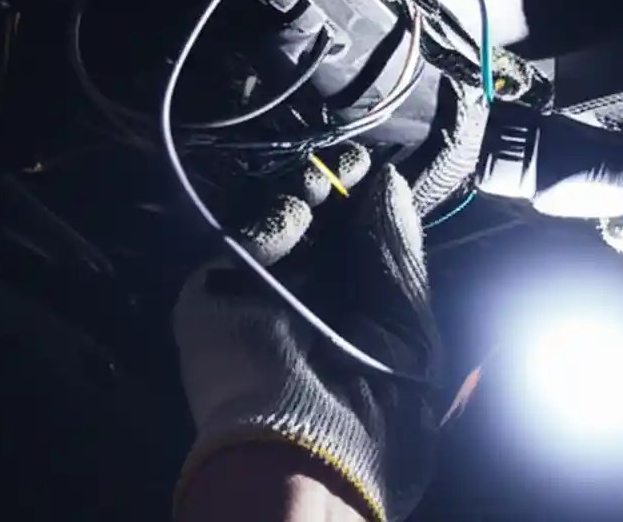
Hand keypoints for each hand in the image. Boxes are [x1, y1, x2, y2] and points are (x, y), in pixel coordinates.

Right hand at [173, 148, 439, 521]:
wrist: (309, 460)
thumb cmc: (374, 413)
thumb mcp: (407, 332)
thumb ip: (397, 256)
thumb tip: (390, 184)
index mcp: (350, 317)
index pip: (355, 245)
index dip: (368, 206)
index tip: (381, 172)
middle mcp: (303, 303)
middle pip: (315, 227)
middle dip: (337, 190)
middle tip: (353, 163)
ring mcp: (256, 297)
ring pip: (277, 222)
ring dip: (307, 192)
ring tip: (331, 178)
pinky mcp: (214, 294)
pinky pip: (247, 239)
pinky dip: (277, 220)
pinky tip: (301, 214)